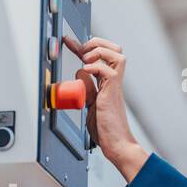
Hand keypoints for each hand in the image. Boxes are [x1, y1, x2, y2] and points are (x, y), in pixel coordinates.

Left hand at [62, 34, 147, 180]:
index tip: (69, 42)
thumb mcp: (90, 104)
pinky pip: (109, 71)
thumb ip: (87, 89)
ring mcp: (115, 86)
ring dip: (99, 51)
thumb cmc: (106, 129)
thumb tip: (80, 73)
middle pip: (115, 49)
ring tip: (87, 59)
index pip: (97, 57)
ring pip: (117, 54)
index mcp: (107, 83)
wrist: (117, 144)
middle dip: (97, 43)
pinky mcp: (113, 93)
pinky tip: (87, 72)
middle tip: (82, 50)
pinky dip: (96, 67)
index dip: (83, 47)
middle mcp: (113, 81)